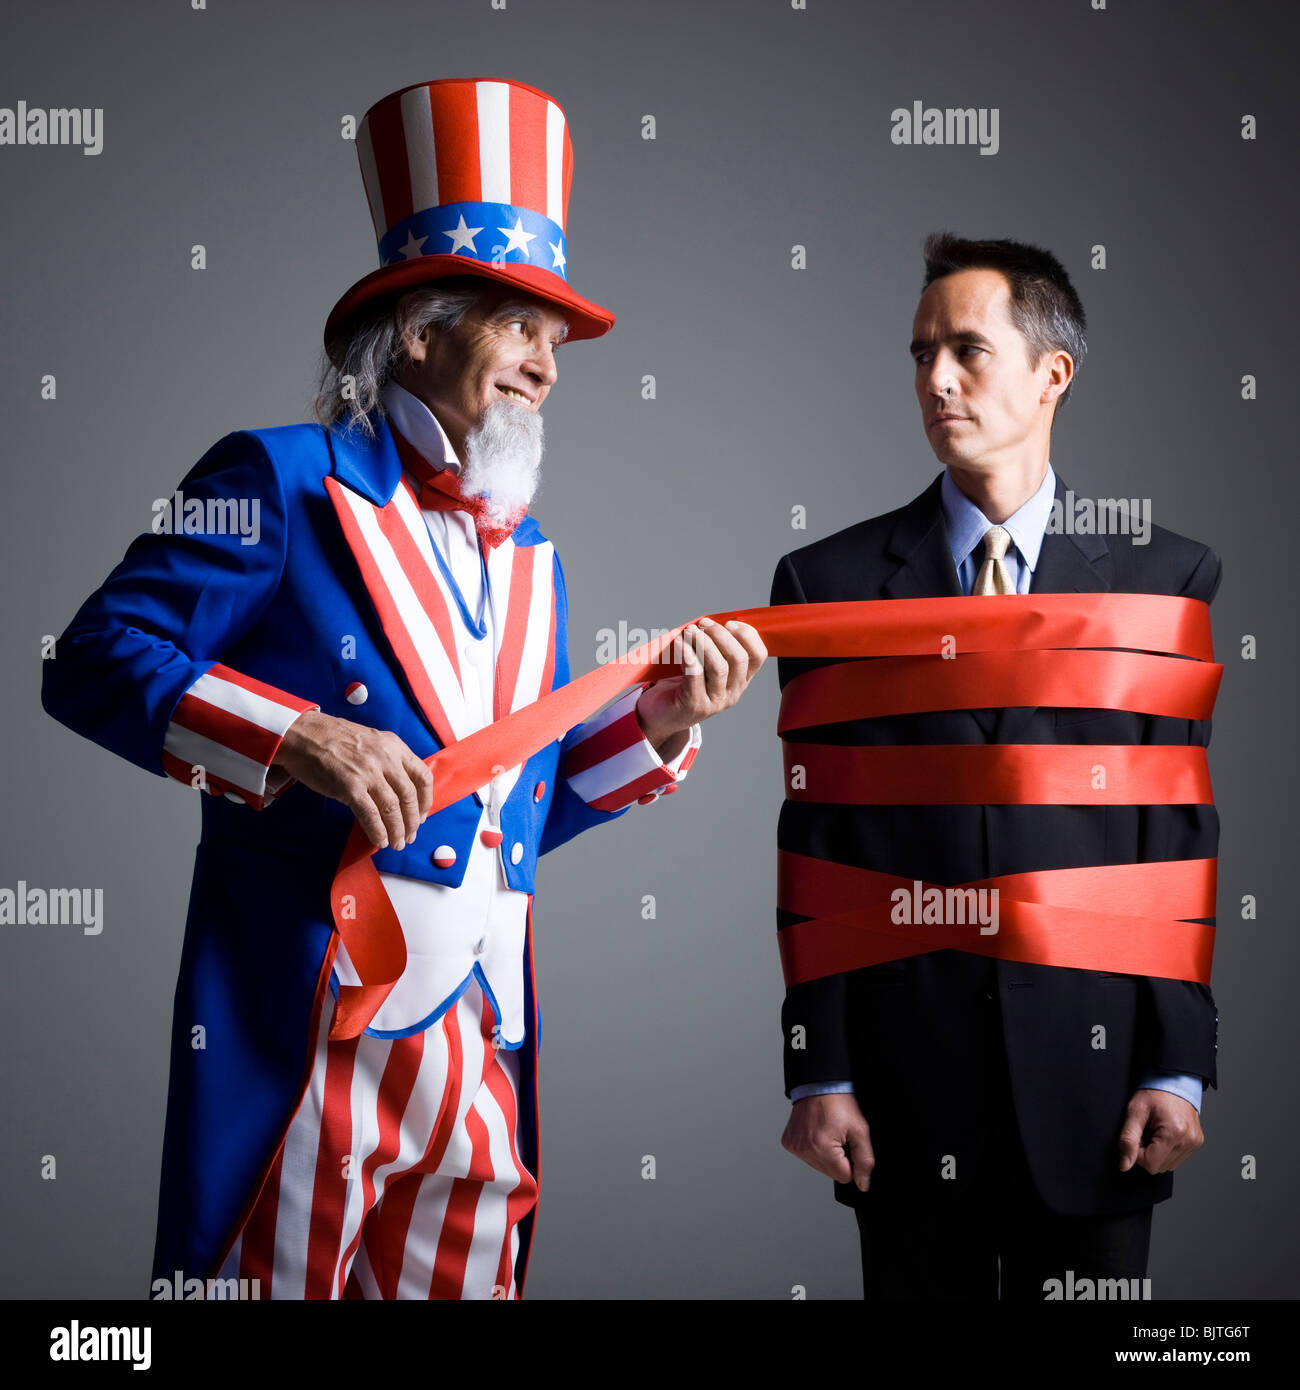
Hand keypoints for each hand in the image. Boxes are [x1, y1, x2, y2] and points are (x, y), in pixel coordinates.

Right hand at [273, 709, 433, 849]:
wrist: (302, 735)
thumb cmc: (333, 739)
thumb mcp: (371, 741)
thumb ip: (388, 760)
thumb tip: (400, 790)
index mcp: (394, 745)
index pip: (422, 776)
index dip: (426, 800)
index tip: (422, 815)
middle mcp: (386, 758)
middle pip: (409, 796)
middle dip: (412, 821)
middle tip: (410, 836)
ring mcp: (368, 772)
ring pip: (392, 808)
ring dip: (397, 830)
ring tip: (397, 843)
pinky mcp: (350, 786)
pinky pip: (370, 814)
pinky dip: (378, 831)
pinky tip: (380, 841)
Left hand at [635, 617, 766, 751]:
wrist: (659, 717)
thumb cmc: (681, 685)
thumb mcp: (703, 667)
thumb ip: (713, 648)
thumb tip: (711, 621)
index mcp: (739, 681)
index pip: (758, 656)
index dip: (748, 635)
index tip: (730, 622)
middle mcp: (732, 693)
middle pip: (738, 659)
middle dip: (721, 636)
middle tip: (703, 624)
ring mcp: (714, 702)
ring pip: (718, 667)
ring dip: (704, 643)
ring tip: (690, 631)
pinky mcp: (694, 705)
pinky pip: (695, 675)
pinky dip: (688, 654)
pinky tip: (679, 644)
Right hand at [781, 1093, 874, 1190]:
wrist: (819, 1083)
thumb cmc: (839, 1102)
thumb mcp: (860, 1130)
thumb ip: (865, 1160)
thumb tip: (863, 1184)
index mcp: (821, 1148)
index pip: (844, 1177)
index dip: (851, 1162)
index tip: (848, 1143)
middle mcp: (804, 1149)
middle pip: (830, 1173)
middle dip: (838, 1159)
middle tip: (838, 1136)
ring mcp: (794, 1146)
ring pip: (818, 1166)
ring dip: (825, 1154)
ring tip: (827, 1132)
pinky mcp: (789, 1142)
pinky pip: (806, 1156)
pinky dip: (813, 1148)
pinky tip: (817, 1132)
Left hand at [1117, 1088, 1204, 1174]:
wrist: (1173, 1081)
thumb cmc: (1154, 1093)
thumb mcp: (1135, 1112)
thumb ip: (1127, 1139)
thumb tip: (1124, 1165)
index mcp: (1174, 1133)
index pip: (1150, 1164)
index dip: (1137, 1154)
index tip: (1136, 1137)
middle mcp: (1188, 1140)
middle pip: (1159, 1166)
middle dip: (1147, 1153)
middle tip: (1145, 1132)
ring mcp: (1194, 1142)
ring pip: (1168, 1165)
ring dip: (1157, 1153)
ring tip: (1154, 1131)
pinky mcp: (1196, 1142)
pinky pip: (1177, 1158)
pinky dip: (1166, 1150)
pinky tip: (1163, 1134)